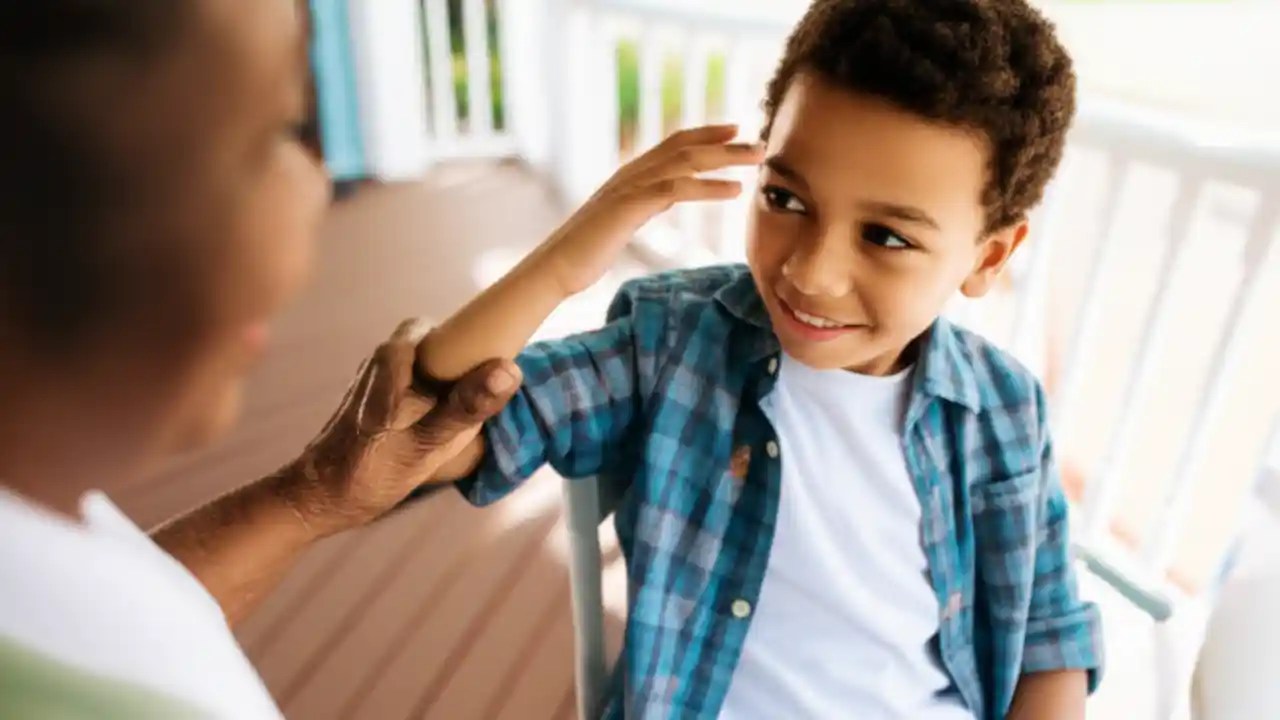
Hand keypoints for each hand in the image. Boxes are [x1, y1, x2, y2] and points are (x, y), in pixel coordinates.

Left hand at [287, 318, 521, 534]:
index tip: (489, 359)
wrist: (315, 502)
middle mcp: (379, 361)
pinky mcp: (373, 402)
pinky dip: (431, 398)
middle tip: (480, 394)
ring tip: (465, 413)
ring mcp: (374, 381)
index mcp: (391, 359)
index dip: (465, 336)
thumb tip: (509, 370)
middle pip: (432, 344)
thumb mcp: (426, 444)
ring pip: (421, 366)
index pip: (435, 326)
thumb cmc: (368, 474)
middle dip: (459, 363)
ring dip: (446, 383)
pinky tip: (439, 428)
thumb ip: (466, 407)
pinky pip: (411, 385)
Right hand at [540, 124, 764, 294]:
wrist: (553, 269)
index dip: (703, 135)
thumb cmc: (582, 256)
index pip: (671, 145)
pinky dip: (709, 186)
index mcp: (628, 178)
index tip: (733, 131)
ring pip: (685, 161)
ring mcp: (629, 188)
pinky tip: (735, 189)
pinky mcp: (630, 206)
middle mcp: (629, 175)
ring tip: (757, 158)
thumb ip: (639, 209)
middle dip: (722, 141)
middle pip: (683, 147)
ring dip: (725, 157)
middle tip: (758, 139)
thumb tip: (656, 205)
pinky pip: (677, 188)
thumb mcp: (618, 224)